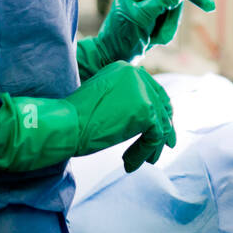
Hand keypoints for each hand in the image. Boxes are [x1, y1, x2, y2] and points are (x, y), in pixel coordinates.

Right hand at [0, 60, 176, 173]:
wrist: (66, 124)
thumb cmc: (74, 118)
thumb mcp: (103, 99)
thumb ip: (123, 100)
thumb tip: (146, 117)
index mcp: (125, 69)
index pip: (151, 89)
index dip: (159, 110)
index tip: (160, 128)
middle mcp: (137, 75)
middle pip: (162, 103)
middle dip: (165, 127)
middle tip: (166, 145)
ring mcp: (143, 93)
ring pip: (160, 123)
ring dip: (152, 145)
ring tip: (145, 161)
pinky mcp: (146, 111)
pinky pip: (155, 136)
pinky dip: (144, 152)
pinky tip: (128, 163)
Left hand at [78, 0, 214, 78]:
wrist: (110, 57)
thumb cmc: (120, 36)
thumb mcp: (142, 17)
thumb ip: (163, 1)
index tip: (209, 6)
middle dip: (172, 19)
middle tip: (161, 35)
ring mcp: (150, 4)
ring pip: (175, 13)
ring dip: (168, 29)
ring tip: (153, 39)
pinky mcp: (153, 17)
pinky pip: (170, 23)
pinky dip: (165, 33)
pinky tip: (152, 40)